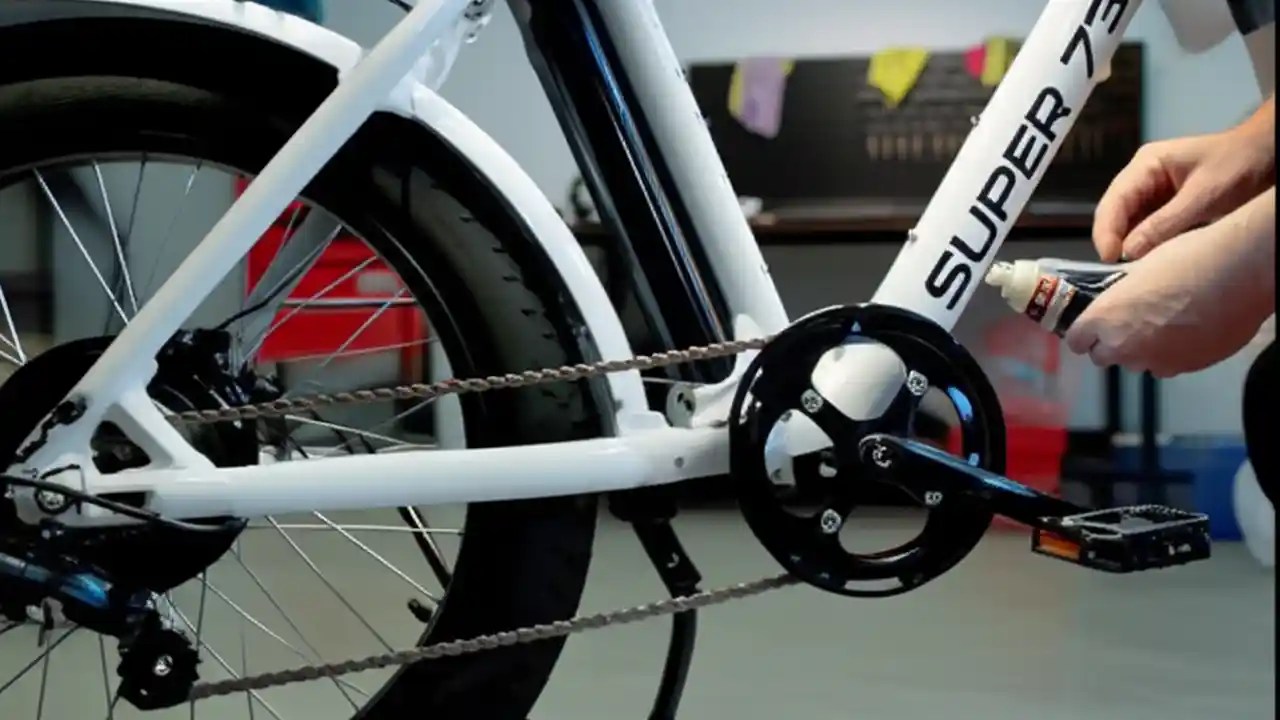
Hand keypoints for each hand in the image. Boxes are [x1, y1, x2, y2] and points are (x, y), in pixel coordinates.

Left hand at [1065, 218, 1274, 377]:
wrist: (1240, 272)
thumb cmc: (1191, 259)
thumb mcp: (1140, 268)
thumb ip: (1120, 295)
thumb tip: (1120, 298)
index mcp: (1105, 319)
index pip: (1077, 341)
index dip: (1084, 333)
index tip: (1091, 328)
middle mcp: (1125, 347)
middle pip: (1104, 357)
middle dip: (1112, 343)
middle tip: (1130, 322)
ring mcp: (1157, 361)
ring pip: (1137, 363)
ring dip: (1143, 349)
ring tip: (1165, 323)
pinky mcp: (1187, 367)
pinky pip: (1169, 365)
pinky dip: (1172, 353)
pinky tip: (1187, 331)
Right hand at [1093, 105, 1274, 261]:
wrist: (1267, 154)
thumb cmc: (1240, 164)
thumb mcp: (1203, 197)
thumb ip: (1163, 224)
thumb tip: (1129, 251)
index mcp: (1146, 164)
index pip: (1114, 200)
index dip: (1107, 231)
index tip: (1110, 258)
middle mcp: (1143, 177)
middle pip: (1115, 213)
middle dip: (1114, 240)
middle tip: (1117, 270)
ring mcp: (1154, 192)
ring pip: (1129, 224)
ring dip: (1129, 245)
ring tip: (1132, 268)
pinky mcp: (1166, 207)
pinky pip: (1147, 229)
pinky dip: (1145, 245)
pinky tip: (1148, 259)